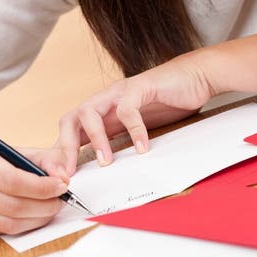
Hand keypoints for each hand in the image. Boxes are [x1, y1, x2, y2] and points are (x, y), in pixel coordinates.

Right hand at [0, 142, 67, 236]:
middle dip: (44, 205)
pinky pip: (3, 231)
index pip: (12, 179)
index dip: (41, 186)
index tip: (62, 185)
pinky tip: (36, 215)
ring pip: (8, 223)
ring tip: (52, 207)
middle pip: (11, 205)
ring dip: (37, 218)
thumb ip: (43, 158)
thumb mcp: (13, 150)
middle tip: (62, 199)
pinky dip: (26, 225)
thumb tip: (64, 175)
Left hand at [40, 50, 213, 178]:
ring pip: (90, 111)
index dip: (61, 155)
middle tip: (71, 174)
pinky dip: (133, 130)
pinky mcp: (140, 87)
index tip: (60, 180)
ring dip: (95, 139)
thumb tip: (109, 172)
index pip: (71, 132)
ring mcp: (121, 91)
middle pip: (69, 120)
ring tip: (107, 163)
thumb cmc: (169, 101)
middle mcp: (106, 100)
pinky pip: (128, 108)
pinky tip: (143, 148)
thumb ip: (122, 141)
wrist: (197, 75)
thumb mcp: (138, 128)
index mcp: (103, 112)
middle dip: (65, 148)